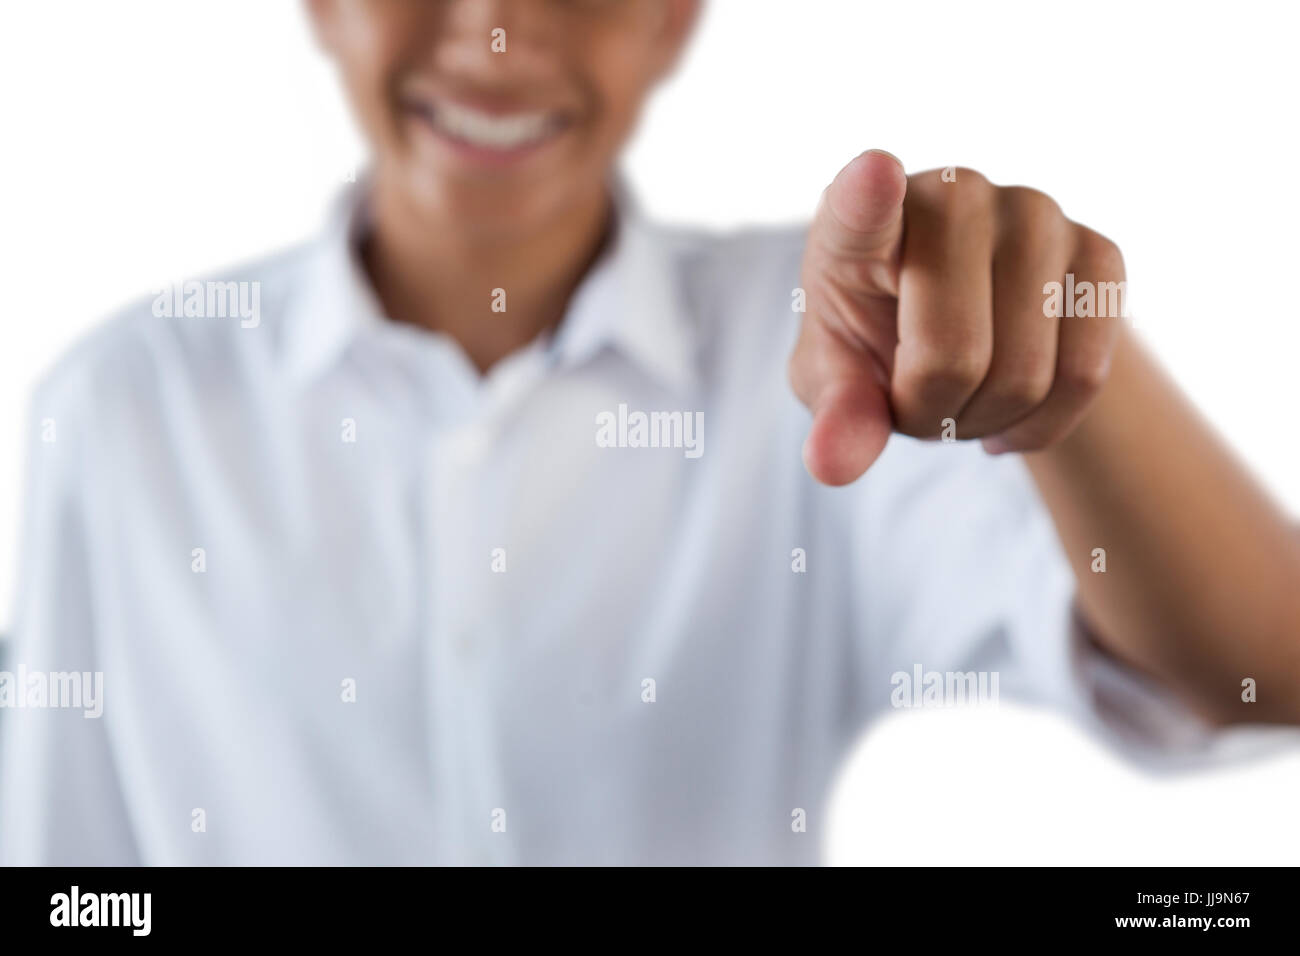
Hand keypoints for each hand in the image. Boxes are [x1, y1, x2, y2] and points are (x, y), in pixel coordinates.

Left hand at [789, 150, 1125, 484]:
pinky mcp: (1099, 251)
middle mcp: (953, 194)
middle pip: (954, 356)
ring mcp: (1035, 212)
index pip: (862, 204)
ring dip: (988, 422)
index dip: (869, 193)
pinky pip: (1086, 377)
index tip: (874, 174)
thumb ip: (836, 415)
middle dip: (932, 414)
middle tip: (915, 402)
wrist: (961, 329)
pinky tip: (1010, 413)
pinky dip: (1043, 424)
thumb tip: (832, 465)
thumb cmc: (873, 344)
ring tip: (959, 396)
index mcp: (859, 220)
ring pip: (1026, 374)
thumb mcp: (835, 382)